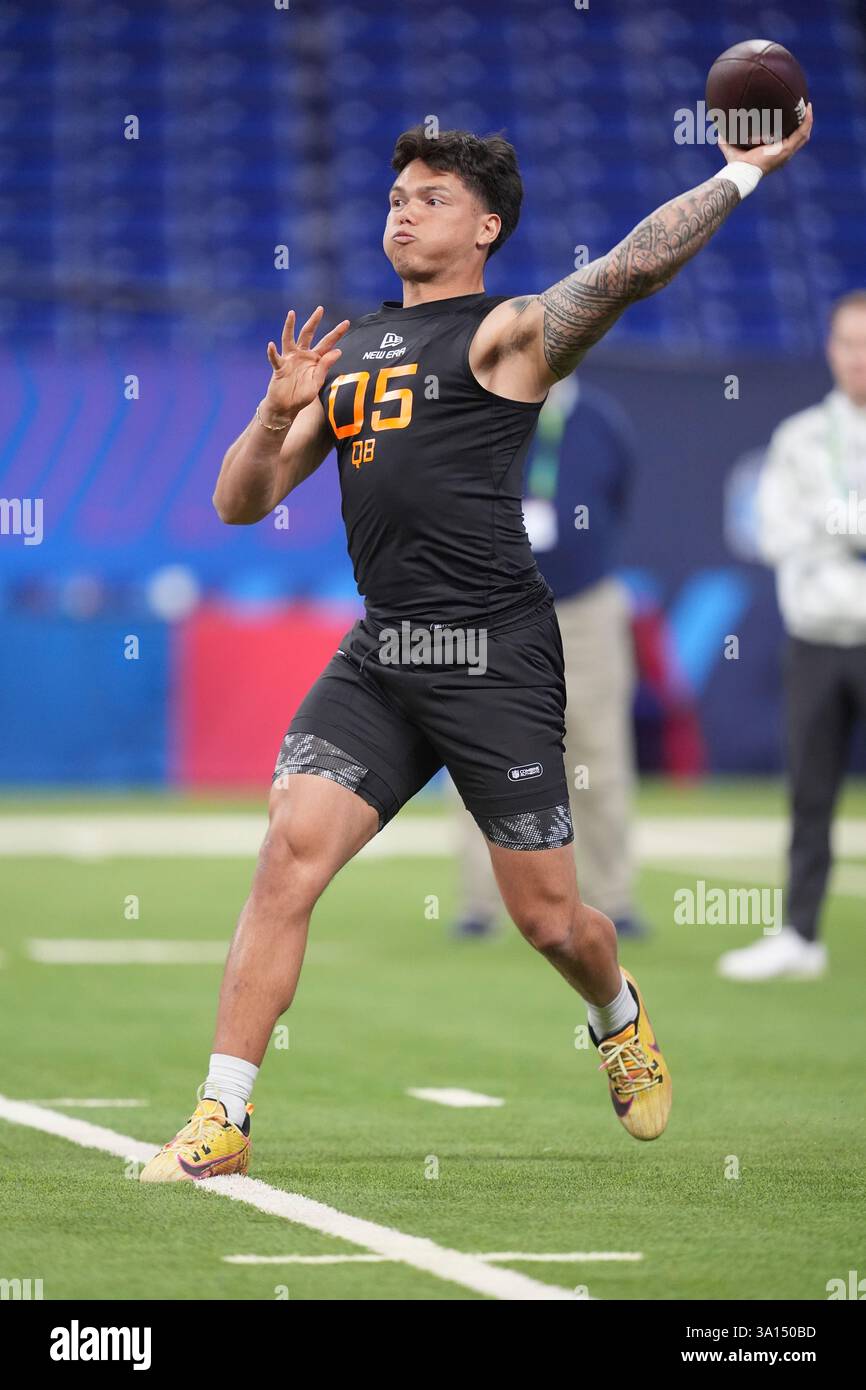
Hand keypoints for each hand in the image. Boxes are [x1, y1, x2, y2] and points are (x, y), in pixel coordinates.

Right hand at [263, 306, 349, 420]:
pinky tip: (271, 345)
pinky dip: (272, 352)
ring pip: (289, 339)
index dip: (336, 333)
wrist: (286, 408)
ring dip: (289, 326)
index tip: (347, 322)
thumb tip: (337, 351)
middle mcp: (302, 355)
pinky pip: (275, 358)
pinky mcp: (279, 367)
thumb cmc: (301, 396)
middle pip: (308, 334)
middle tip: (320, 308)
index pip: (327, 343)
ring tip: (291, 314)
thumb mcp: (317, 383)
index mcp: (315, 360)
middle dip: (314, 321)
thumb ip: (325, 367)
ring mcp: (289, 359)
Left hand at [719, 102, 812, 173]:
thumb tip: (718, 130)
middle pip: (799, 139)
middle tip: (803, 110)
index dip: (792, 131)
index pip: (787, 143)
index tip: (792, 119)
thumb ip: (726, 140)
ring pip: (803, 135)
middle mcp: (783, 155)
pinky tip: (808, 109)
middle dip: (803, 124)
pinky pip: (801, 133)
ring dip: (807, 120)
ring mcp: (787, 153)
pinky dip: (806, 121)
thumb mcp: (732, 148)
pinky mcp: (787, 149)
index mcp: (774, 155)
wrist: (741, 172)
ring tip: (808, 106)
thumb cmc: (736, 165)